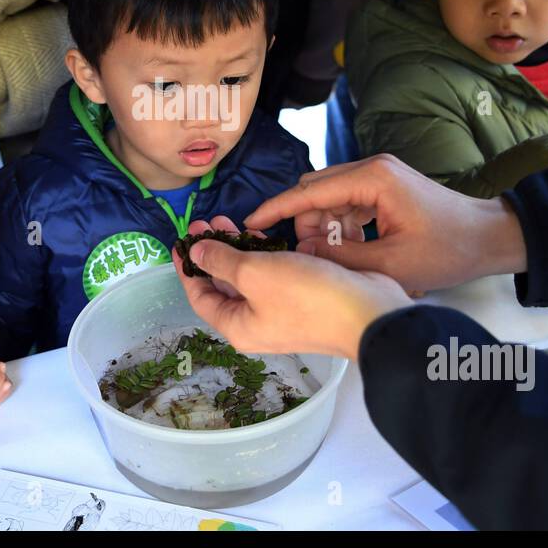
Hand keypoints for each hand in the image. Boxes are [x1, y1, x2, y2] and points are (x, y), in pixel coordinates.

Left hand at [173, 217, 410, 360]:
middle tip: (206, 221)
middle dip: (213, 251)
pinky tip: (262, 233)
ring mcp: (281, 310)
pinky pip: (273, 272)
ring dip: (238, 247)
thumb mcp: (255, 273)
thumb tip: (197, 254)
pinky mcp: (302, 295)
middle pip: (223, 284)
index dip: (186, 268)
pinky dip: (263, 252)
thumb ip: (221, 261)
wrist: (368, 311)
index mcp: (238, 326)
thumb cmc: (307, 296)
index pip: (200, 297)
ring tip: (230, 220)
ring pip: (249, 276)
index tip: (180, 241)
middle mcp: (256, 322)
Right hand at [243, 155, 528, 291]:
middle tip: (301, 257)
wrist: (490, 237)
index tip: (250, 224)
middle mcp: (371, 168)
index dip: (277, 209)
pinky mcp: (385, 186)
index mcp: (372, 179)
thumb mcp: (393, 264)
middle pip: (316, 190)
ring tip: (332, 258)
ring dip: (324, 227)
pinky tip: (350, 250)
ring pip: (330, 198)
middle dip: (303, 223)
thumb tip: (302, 256)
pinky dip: (342, 225)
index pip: (309, 190)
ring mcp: (379, 175)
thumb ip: (342, 259)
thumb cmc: (449, 249)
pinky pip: (348, 202)